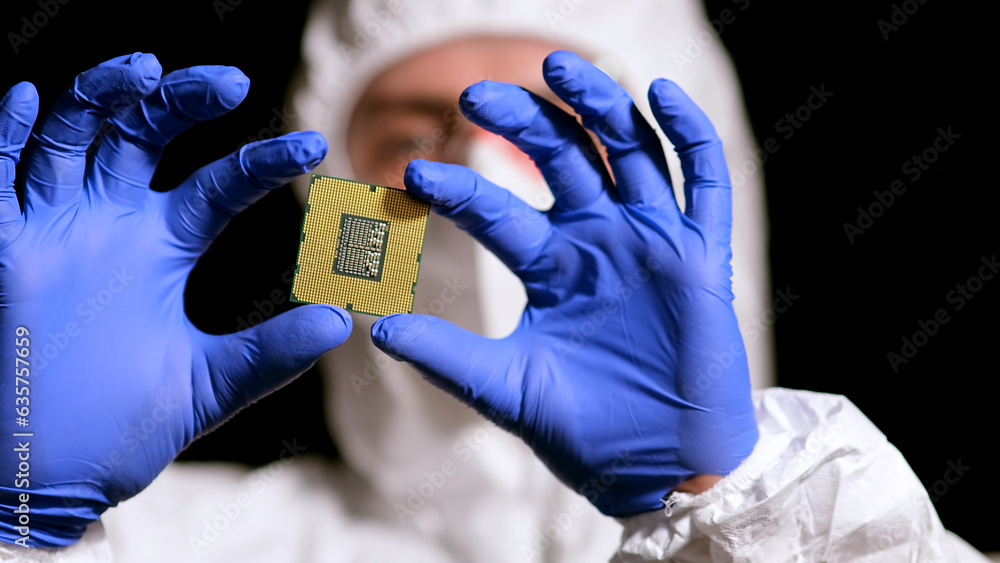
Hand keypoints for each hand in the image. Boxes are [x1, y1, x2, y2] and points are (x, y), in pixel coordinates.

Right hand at [0, 54, 350, 546]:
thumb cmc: (123, 428)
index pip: (218, 184)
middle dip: (183, 100)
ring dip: (102, 94)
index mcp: (161, 246)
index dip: (262, 160)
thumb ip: (271, 353)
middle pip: (143, 134)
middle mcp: (110, 224)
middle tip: (233, 83)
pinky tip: (29, 99)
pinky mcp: (3, 250)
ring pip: (73, 135)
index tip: (313, 147)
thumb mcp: (208, 383)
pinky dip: (6, 135)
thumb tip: (345, 321)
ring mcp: (52, 230)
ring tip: (147, 70)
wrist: (47, 478)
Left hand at [371, 51, 757, 516]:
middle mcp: (599, 242)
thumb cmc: (586, 433)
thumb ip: (447, 355)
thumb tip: (374, 327)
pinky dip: (688, 134)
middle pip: (562, 158)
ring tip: (558, 64)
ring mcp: (651, 242)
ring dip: (599, 105)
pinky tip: (661, 92)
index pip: (498, 209)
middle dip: (523, 121)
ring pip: (629, 151)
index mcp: (552, 267)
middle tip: (475, 93)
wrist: (662, 472)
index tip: (411, 175)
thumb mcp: (506, 388)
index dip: (459, 188)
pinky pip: (704, 182)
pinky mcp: (702, 257)